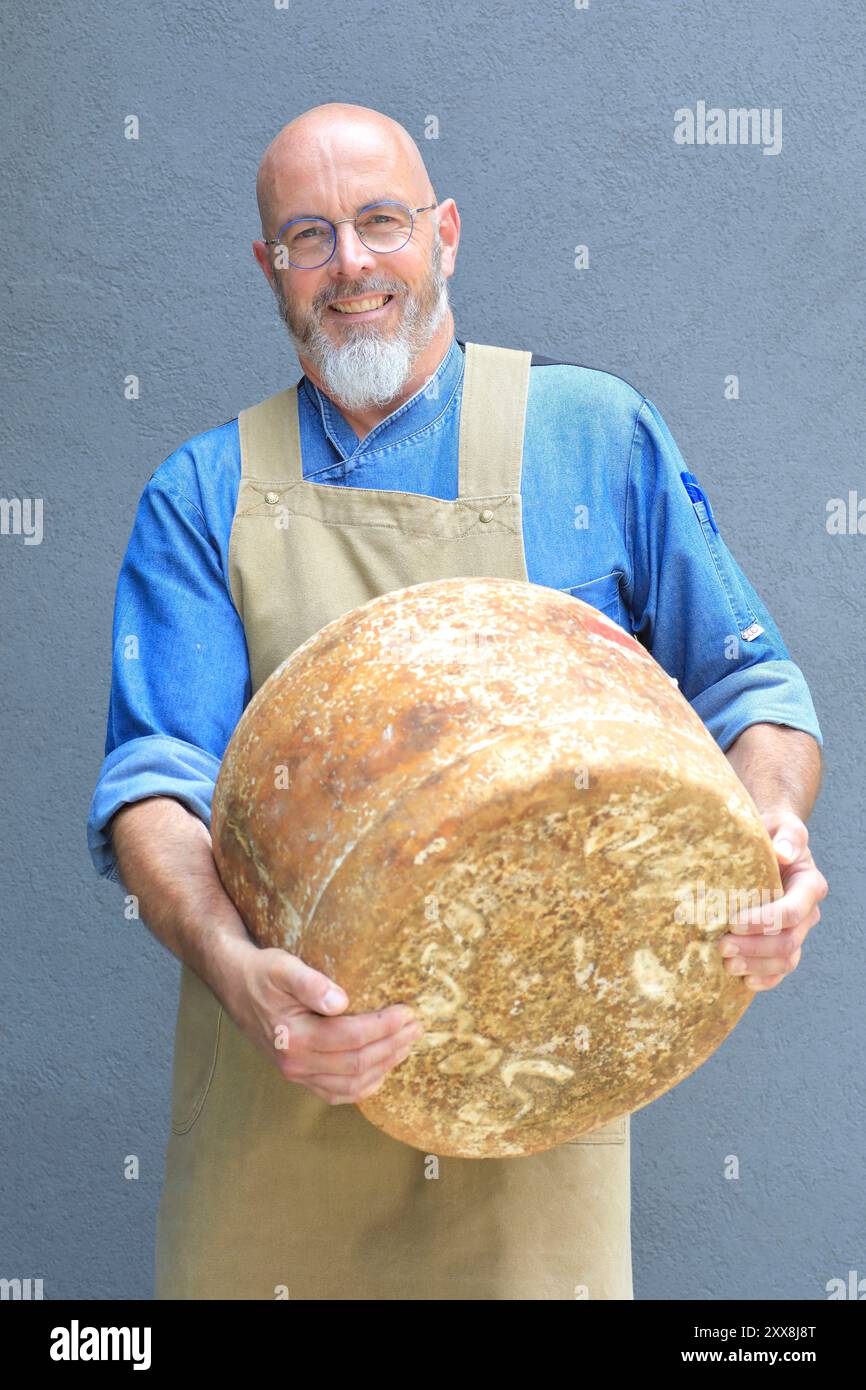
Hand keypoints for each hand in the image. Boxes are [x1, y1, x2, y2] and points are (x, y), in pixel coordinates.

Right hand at [224, 941, 423, 1102]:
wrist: (236, 986)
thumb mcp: (282, 966)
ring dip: (385, 1066)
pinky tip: (383, 1070)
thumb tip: (341, 1001)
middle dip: (393, 1045)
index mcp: (294, 1036)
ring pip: (352, 1083)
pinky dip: (364, 1086)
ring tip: (408, 1044)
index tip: (408, 1012)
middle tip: (417, 1026)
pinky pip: (337, 1093)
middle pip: (357, 1063)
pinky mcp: (300, 1077)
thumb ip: (310, 983)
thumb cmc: (263, 973)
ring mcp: (297, 1074)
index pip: (351, 1037)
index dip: (384, 1027)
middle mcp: (296, 1063)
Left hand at [718, 809, 827, 991]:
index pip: (792, 911)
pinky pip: (780, 970)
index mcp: (808, 886)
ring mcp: (796, 931)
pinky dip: (765, 980)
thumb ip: (788, 835)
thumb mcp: (782, 826)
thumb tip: (782, 852)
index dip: (766, 921)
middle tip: (722, 947)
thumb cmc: (772, 834)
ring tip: (727, 965)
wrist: (768, 846)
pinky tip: (744, 981)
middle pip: (788, 941)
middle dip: (755, 948)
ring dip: (757, 966)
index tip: (734, 922)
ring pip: (785, 960)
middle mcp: (806, 913)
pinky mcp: (782, 943)